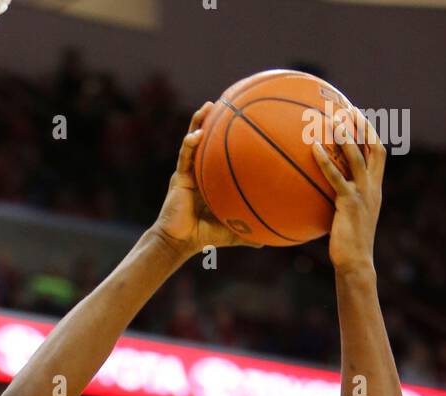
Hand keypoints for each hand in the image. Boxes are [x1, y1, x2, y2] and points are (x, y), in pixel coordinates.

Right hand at [154, 102, 261, 256]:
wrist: (179, 242)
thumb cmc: (203, 236)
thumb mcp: (230, 231)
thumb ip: (247, 233)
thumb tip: (267, 242)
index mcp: (213, 179)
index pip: (222, 152)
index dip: (229, 136)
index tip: (244, 119)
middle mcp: (200, 171)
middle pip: (208, 139)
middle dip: (215, 120)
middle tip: (227, 102)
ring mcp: (188, 172)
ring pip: (193, 141)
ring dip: (199, 122)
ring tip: (207, 106)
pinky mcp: (178, 177)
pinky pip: (184, 156)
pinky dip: (189, 144)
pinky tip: (196, 135)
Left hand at [312, 111, 386, 273]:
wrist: (356, 263)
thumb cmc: (349, 245)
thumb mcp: (349, 218)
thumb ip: (342, 202)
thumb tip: (323, 194)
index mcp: (375, 189)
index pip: (378, 154)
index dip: (370, 133)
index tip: (359, 116)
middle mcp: (372, 188)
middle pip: (373, 148)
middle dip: (362, 126)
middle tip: (347, 109)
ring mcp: (363, 195)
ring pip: (357, 158)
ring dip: (346, 137)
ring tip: (333, 121)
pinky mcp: (349, 204)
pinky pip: (336, 178)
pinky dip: (326, 162)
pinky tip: (314, 149)